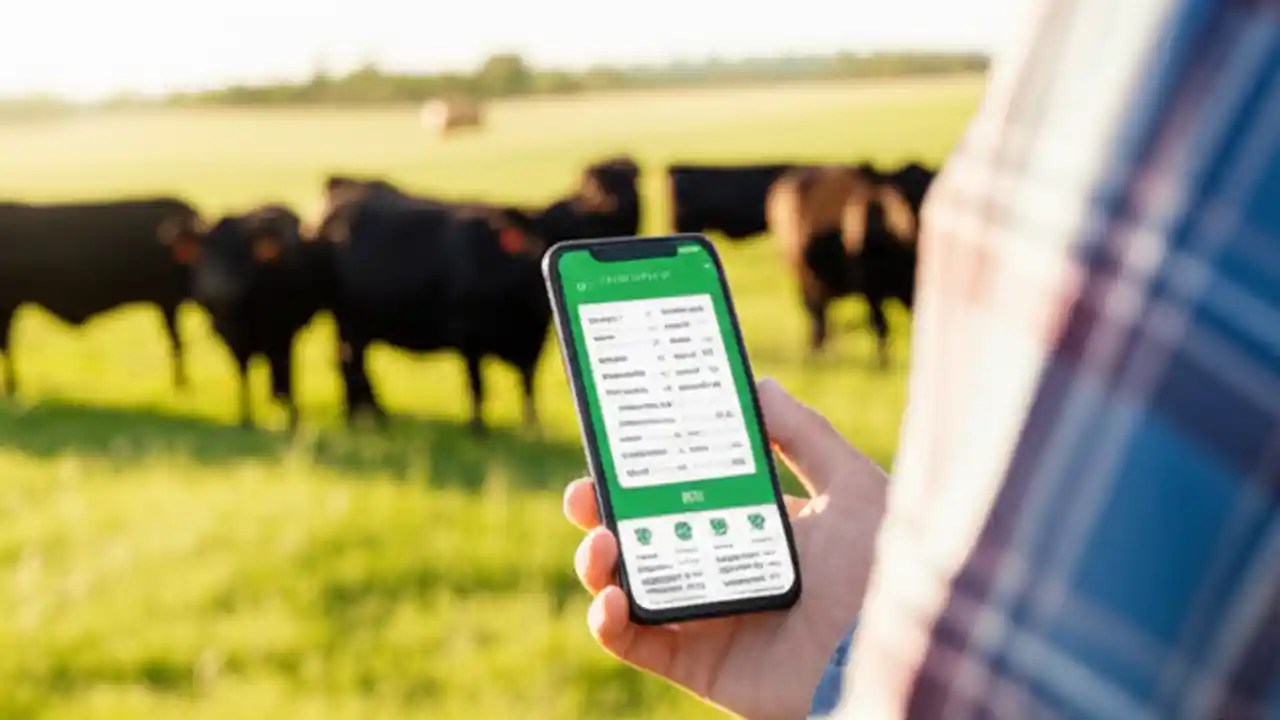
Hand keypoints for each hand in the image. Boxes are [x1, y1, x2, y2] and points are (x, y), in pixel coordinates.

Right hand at [564, 378, 887, 719]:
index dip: (644, 462)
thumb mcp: (854, 487)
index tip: (615, 432)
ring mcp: (704, 613)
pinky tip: (612, 598)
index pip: (683, 483)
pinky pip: (633, 641)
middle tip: (585, 488)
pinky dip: (608, 621)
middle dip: (602, 505)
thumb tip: (759, 383)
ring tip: (602, 540)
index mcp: (751, 520)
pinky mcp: (695, 661)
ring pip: (625, 580)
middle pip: (640, 529)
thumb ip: (806, 435)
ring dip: (596, 558)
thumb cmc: (882, 574)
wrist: (893, 657)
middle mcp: (720, 563)